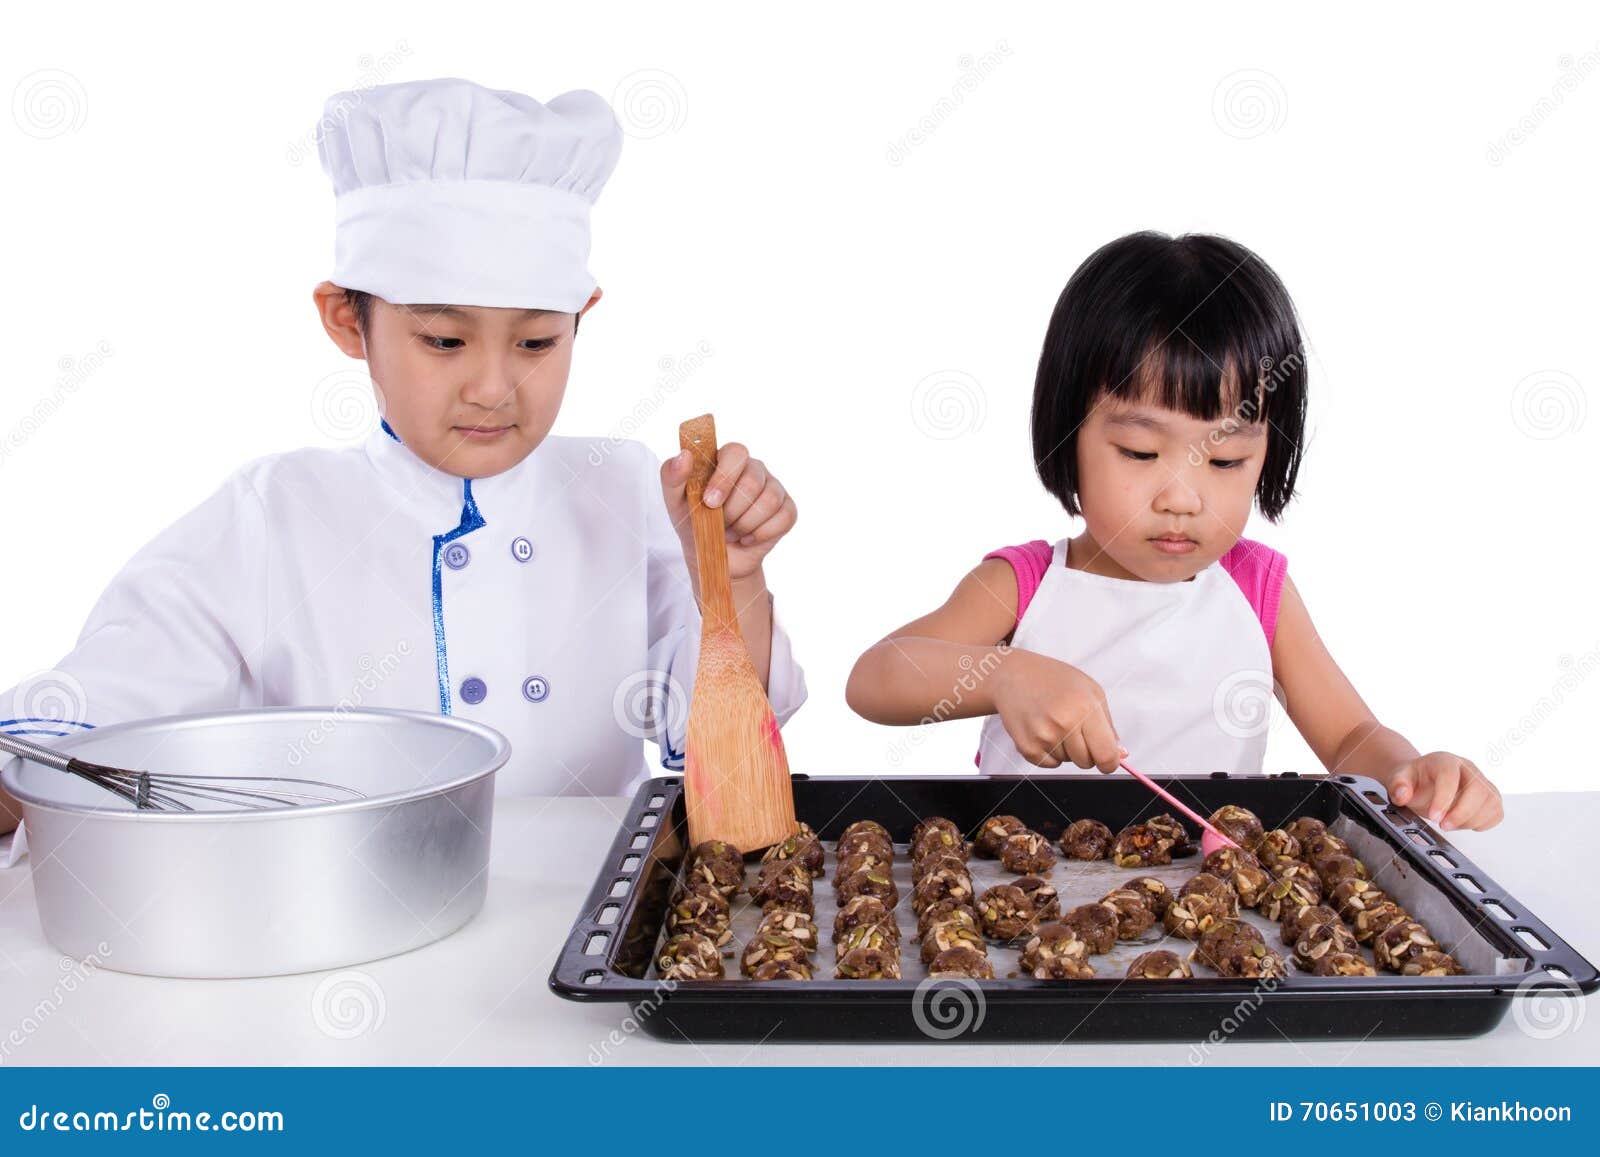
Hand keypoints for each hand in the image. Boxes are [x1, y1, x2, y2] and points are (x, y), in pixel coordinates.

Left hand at [661, 441, 796, 582]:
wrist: (712, 555)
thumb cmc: (694, 521)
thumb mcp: (675, 501)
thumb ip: (672, 475)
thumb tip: (684, 456)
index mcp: (728, 459)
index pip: (736, 453)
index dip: (725, 478)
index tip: (709, 502)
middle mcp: (754, 469)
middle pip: (752, 481)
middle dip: (732, 510)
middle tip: (718, 523)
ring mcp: (774, 488)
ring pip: (768, 502)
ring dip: (744, 525)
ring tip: (730, 531)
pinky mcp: (787, 510)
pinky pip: (784, 518)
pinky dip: (761, 534)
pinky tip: (747, 538)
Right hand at [991, 649, 1124, 771]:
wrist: (1013, 675)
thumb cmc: (1054, 680)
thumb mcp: (1091, 691)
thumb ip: (1108, 725)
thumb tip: (1120, 755)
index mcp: (1085, 708)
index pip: (1106, 755)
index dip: (1110, 762)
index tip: (1108, 759)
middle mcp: (1063, 723)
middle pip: (1087, 762)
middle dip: (1086, 752)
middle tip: (1075, 729)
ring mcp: (1043, 736)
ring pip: (1068, 762)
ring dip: (1066, 750)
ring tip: (1054, 723)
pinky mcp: (1026, 746)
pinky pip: (1049, 764)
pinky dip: (1049, 753)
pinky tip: (1042, 730)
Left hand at [1388, 751, 1502, 830]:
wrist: (1424, 780)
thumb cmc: (1416, 779)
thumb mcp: (1399, 779)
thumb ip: (1398, 785)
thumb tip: (1402, 795)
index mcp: (1445, 761)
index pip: (1450, 776)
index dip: (1444, 798)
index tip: (1434, 817)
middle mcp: (1468, 769)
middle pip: (1477, 789)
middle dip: (1461, 813)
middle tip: (1443, 825)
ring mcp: (1482, 782)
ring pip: (1491, 802)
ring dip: (1471, 820)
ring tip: (1450, 824)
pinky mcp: (1490, 797)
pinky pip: (1497, 813)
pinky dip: (1483, 823)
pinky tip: (1464, 823)